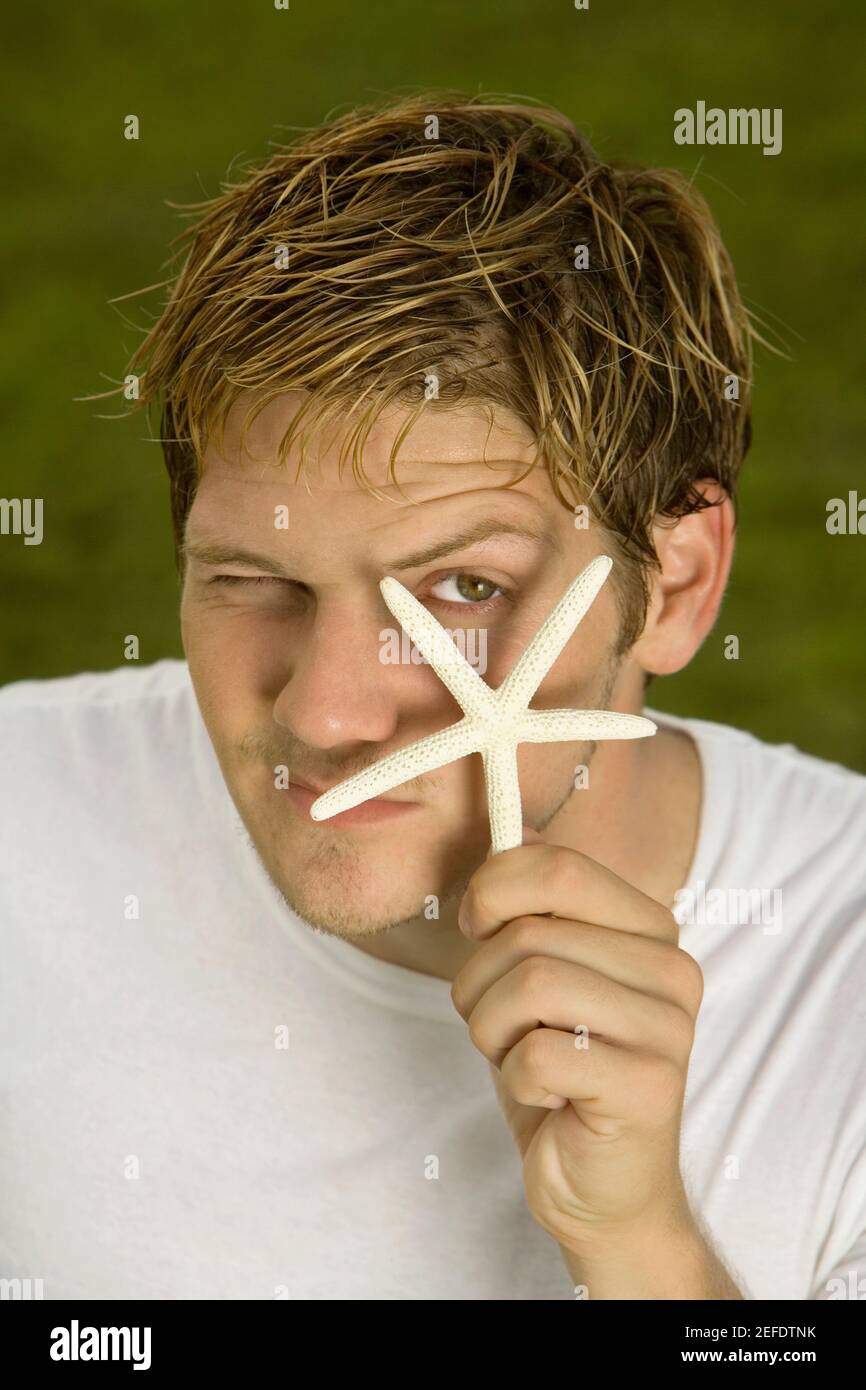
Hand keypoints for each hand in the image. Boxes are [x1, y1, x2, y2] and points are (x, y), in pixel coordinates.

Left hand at [450, 829, 703, 1259]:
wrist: (601, 1186)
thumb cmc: (560, 1070)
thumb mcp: (539, 972)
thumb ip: (531, 907)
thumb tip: (504, 839)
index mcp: (650, 929)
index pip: (559, 868)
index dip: (493, 892)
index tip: (476, 928)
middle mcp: (672, 969)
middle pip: (528, 933)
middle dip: (480, 982)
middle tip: (499, 1026)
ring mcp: (669, 1028)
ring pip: (530, 985)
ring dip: (492, 1030)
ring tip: (519, 1058)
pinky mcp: (649, 1087)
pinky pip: (537, 1054)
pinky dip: (516, 1078)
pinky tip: (548, 1095)